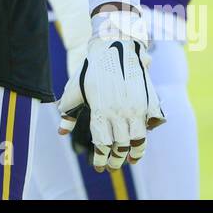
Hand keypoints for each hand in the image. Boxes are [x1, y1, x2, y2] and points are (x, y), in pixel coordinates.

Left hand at [57, 9, 164, 172]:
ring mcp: (136, 107)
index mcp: (101, 111)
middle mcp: (119, 112)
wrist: (114, 45)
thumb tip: (62, 133)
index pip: (102, 144)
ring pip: (139, 139)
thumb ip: (67, 113)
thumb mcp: (74, 90)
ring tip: (132, 159)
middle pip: (121, 146)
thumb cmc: (90, 69)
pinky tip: (141, 139)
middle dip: (116, 160)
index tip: (99, 167)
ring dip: (136, 152)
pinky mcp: (148, 100)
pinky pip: (151, 123)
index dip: (101, 158)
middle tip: (113, 166)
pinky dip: (146, 133)